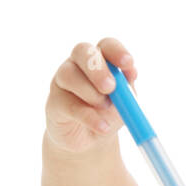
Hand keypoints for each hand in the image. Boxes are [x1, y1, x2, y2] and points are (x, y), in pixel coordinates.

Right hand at [45, 37, 138, 154]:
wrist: (90, 140)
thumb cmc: (108, 114)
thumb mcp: (124, 102)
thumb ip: (127, 89)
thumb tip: (131, 73)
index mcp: (101, 60)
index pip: (107, 45)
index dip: (117, 51)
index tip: (128, 64)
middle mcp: (78, 64)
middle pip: (82, 51)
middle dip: (97, 69)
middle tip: (110, 87)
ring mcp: (62, 80)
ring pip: (69, 75)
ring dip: (91, 93)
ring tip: (105, 108)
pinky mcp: (54, 102)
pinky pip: (68, 105)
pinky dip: (88, 117)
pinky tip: (102, 127)